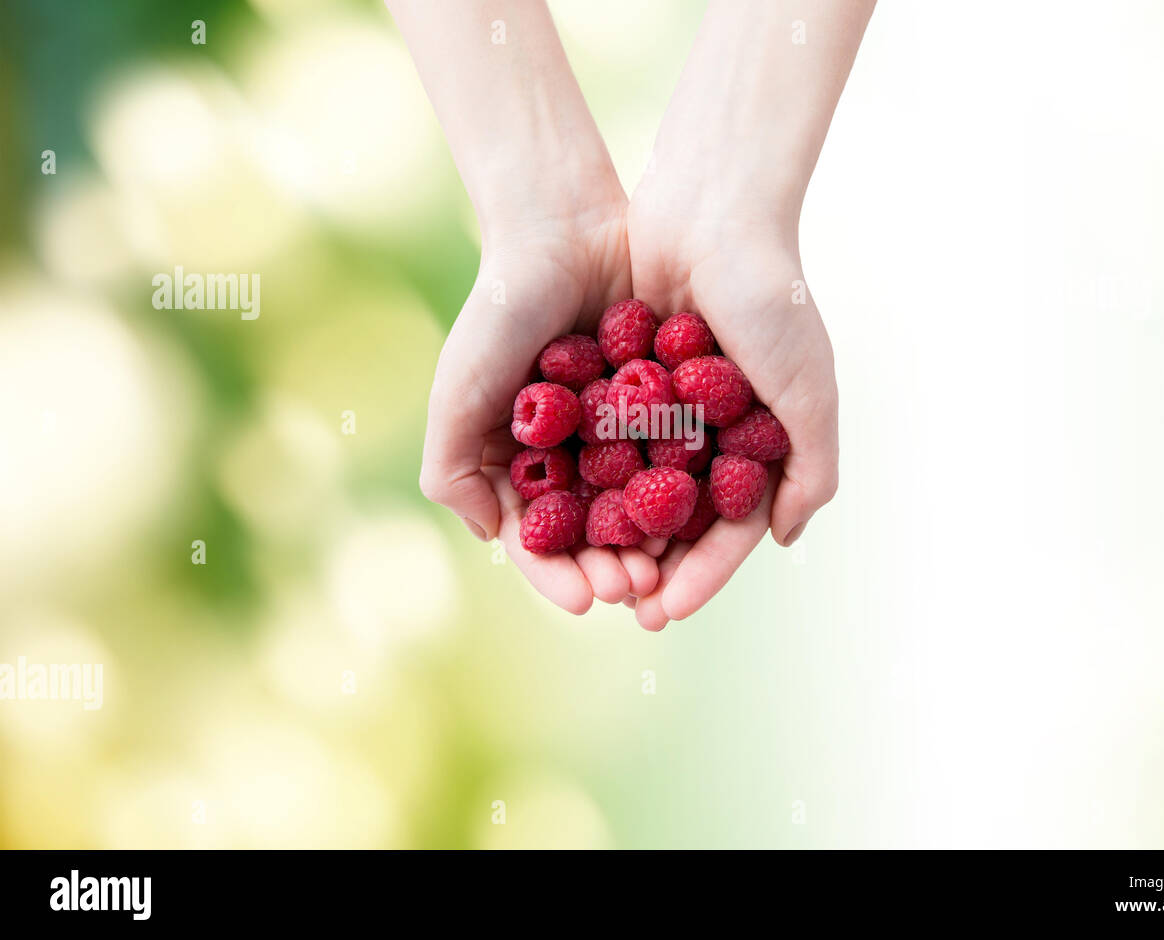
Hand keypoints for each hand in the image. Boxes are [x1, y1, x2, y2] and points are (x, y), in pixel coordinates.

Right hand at [418, 202, 664, 613]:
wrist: (562, 230)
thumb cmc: (498, 311)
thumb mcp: (459, 393)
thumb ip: (454, 470)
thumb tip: (491, 539)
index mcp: (521, 461)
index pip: (540, 538)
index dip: (560, 575)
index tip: (587, 602)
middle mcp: (572, 454)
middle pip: (595, 531)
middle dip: (614, 568)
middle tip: (638, 588)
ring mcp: (620, 430)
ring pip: (641, 504)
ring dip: (654, 542)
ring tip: (670, 565)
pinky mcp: (665, 402)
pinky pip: (680, 456)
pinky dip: (689, 490)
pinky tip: (703, 517)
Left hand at [624, 188, 837, 629]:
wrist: (712, 210)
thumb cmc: (772, 298)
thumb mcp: (809, 390)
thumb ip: (809, 468)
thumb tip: (782, 538)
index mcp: (756, 441)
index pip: (728, 527)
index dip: (701, 575)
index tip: (667, 612)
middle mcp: (708, 430)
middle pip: (674, 518)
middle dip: (648, 564)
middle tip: (618, 603)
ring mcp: (662, 405)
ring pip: (631, 487)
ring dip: (610, 532)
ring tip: (584, 570)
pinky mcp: (620, 376)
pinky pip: (598, 438)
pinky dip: (581, 474)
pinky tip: (555, 510)